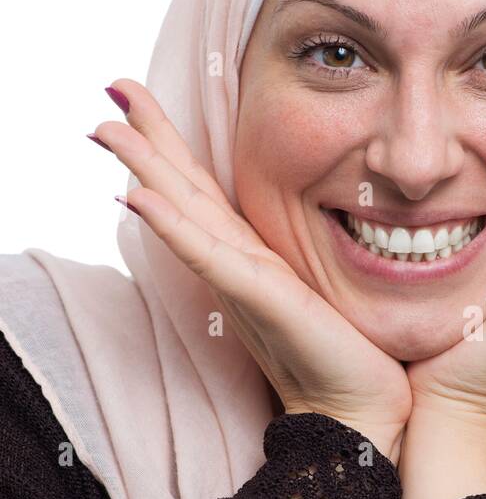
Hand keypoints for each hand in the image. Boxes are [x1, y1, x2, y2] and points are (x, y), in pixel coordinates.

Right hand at [93, 79, 411, 462]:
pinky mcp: (262, 302)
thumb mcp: (328, 285)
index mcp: (254, 259)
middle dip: (148, 139)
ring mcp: (244, 284)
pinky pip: (210, 257)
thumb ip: (311, 253)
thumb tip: (342, 211)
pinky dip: (174, 227)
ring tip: (109, 126)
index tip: (141, 96)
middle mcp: (239, 267)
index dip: (172, 145)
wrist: (364, 411)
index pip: (204, 192)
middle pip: (183, 192)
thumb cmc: (354, 354)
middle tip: (111, 87)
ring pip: (184, 214)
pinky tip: (140, 198)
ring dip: (146, 168)